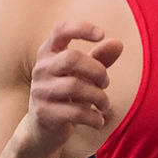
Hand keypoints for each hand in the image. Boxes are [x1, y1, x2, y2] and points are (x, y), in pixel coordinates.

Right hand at [24, 21, 124, 152]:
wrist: (44, 129)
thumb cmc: (67, 95)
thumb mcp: (83, 75)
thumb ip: (100, 59)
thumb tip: (118, 43)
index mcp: (49, 52)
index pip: (61, 30)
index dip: (81, 28)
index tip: (101, 34)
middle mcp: (41, 68)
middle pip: (71, 58)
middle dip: (97, 71)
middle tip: (106, 83)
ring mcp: (40, 91)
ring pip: (74, 86)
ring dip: (99, 96)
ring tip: (105, 104)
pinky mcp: (43, 113)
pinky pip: (75, 112)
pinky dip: (94, 118)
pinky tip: (99, 121)